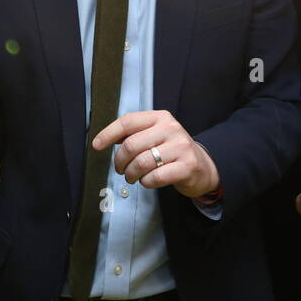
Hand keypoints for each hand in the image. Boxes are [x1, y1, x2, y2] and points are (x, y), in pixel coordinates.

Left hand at [94, 110, 218, 197]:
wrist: (204, 167)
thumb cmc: (173, 151)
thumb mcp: (157, 135)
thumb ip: (136, 134)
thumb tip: (107, 138)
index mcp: (160, 117)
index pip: (128, 121)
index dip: (108, 134)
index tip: (96, 145)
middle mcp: (171, 129)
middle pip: (131, 145)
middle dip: (120, 162)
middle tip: (120, 170)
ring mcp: (181, 147)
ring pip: (141, 162)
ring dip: (131, 174)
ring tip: (133, 177)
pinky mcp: (187, 166)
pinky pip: (155, 177)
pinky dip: (146, 182)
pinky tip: (148, 181)